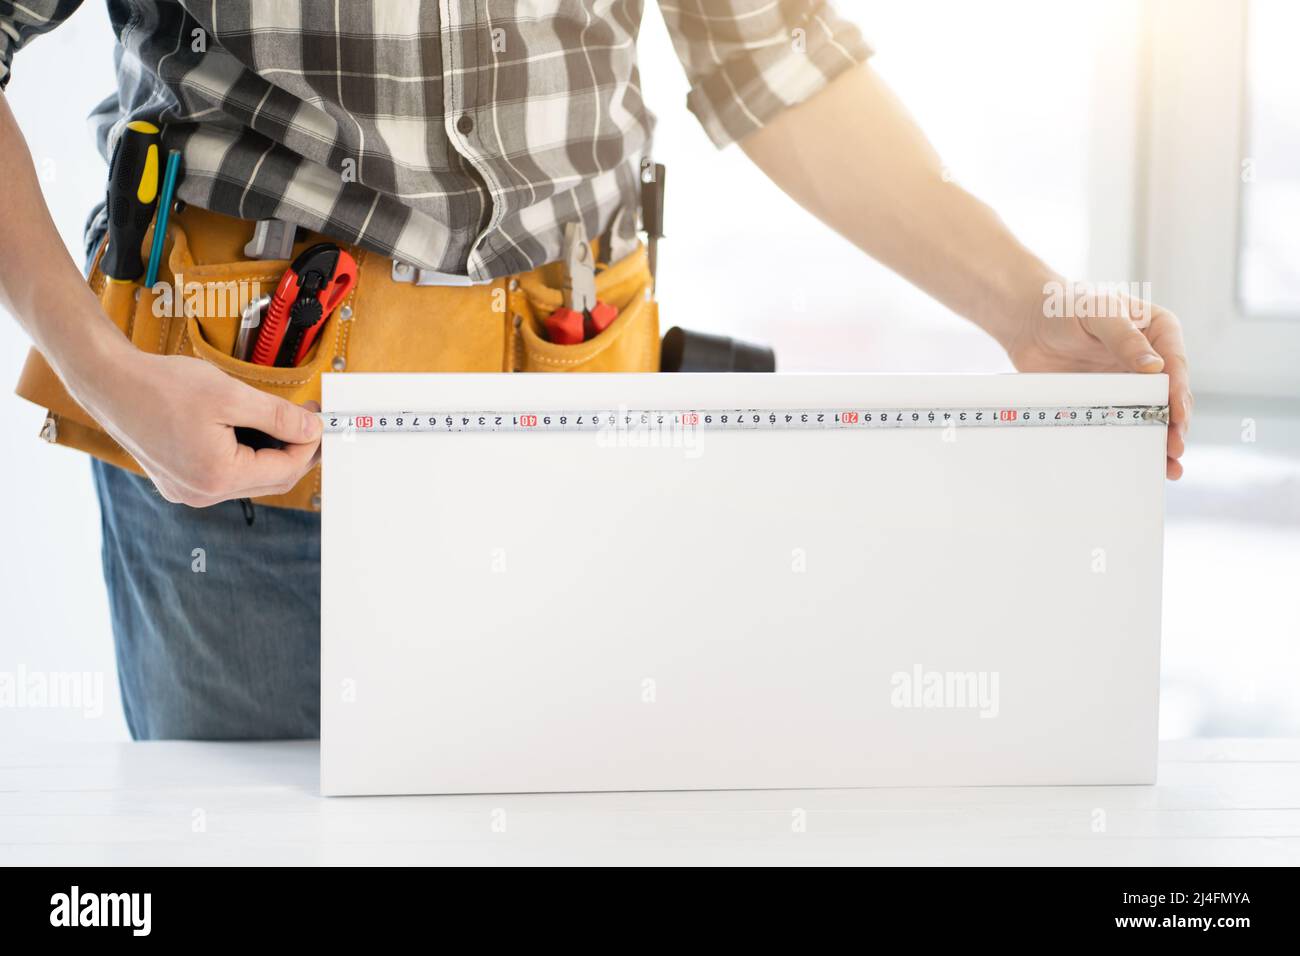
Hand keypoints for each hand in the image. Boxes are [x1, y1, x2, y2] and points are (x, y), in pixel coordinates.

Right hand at [61, 336, 321, 505]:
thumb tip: (312, 430)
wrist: (110, 383)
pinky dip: (245, 454)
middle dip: (294, 451)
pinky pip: (225, 474)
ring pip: (249, 478)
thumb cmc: (162, 386)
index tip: (320, 420)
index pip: (285, 470)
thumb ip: (278, 416)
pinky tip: (249, 429)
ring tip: (281, 420)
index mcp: (217, 478)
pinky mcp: (178, 481)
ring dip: (270, 452)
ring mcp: (188, 491)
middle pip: (270, 480)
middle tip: (308, 421)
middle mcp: (202, 494)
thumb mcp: (231, 395)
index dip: (309, 445)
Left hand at [1003, 284, 1190, 478]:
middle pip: (1170, 397)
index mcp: (1160, 332)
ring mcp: (1130, 383)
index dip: (1179, 393)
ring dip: (1160, 440)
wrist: (1027, 320)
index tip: (1178, 415)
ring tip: (1168, 467)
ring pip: (1151, 415)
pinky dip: (1131, 441)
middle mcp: (1151, 360)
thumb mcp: (1099, 312)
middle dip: (1175, 425)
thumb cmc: (1066, 305)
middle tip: (1174, 449)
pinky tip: (1140, 462)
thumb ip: (1124, 338)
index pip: (1176, 366)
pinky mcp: (1107, 399)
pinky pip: (1122, 423)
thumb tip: (1156, 368)